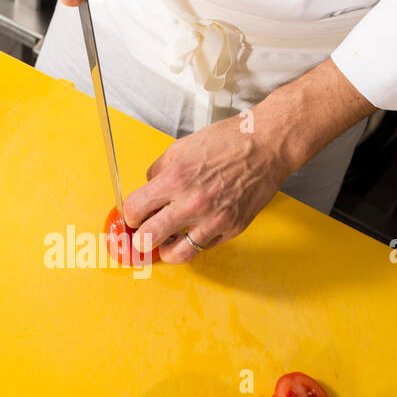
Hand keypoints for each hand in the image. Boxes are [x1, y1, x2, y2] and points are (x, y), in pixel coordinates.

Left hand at [124, 114, 290, 263]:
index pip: (135, 209)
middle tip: (143, 235)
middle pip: (149, 237)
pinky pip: (205, 247)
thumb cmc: (228, 142)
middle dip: (141, 238)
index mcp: (176, 178)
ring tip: (167, 242)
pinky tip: (194, 230)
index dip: (129, 215)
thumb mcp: (181, 148)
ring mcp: (214, 219)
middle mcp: (193, 202)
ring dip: (166, 251)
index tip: (133, 216)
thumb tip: (148, 192)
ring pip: (178, 254)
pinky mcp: (233, 228)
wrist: (266, 146)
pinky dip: (196, 242)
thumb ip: (159, 172)